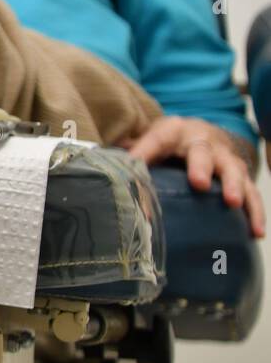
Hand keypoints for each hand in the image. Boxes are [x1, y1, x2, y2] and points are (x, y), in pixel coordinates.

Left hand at [119, 116, 264, 237]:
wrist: (200, 131)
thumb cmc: (168, 142)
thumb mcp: (147, 143)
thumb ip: (131, 158)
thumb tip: (107, 181)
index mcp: (172, 131)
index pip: (155, 141)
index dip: (145, 155)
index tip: (137, 170)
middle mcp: (202, 140)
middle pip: (202, 152)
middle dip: (201, 167)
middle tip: (199, 184)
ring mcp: (225, 156)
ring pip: (233, 170)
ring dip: (235, 187)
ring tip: (233, 204)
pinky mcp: (240, 173)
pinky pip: (251, 191)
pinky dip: (255, 210)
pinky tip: (256, 232)